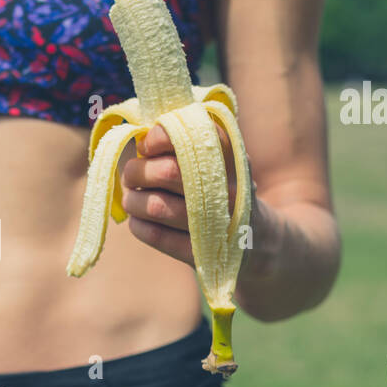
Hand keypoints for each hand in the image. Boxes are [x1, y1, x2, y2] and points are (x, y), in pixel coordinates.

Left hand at [118, 124, 240, 267]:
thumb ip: (185, 145)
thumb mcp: (217, 161)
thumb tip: (139, 141)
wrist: (257, 238)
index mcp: (233, 158)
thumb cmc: (221, 189)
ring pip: (156, 206)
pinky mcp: (202, 252)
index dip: (161, 136)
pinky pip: (156, 235)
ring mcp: (217, 223)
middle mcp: (229, 189)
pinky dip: (138, 225)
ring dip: (133, 201)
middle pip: (168, 172)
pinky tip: (139, 220)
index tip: (146, 145)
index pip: (195, 134)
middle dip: (136, 171)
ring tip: (132, 199)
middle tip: (130, 175)